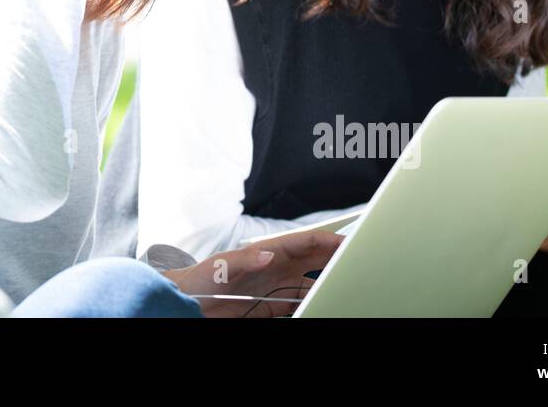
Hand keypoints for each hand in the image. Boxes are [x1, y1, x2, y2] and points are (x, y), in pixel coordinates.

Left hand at [163, 231, 342, 317]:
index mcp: (266, 252)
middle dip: (337, 258)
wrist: (185, 302)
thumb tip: (268, 254)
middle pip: (314, 259)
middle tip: (362, 262)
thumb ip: (243, 260)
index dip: (328, 241)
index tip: (350, 244)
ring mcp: (275, 286)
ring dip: (329, 283)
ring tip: (349, 286)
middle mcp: (275, 267)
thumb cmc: (197, 279)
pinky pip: (300, 303)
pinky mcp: (270, 306)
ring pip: (311, 282)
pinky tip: (325, 305)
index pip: (304, 243)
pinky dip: (314, 303)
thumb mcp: (218, 267)